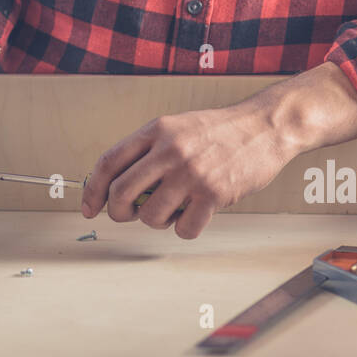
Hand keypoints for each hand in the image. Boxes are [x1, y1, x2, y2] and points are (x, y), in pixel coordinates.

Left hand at [82, 63, 356, 238]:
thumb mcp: (179, 127)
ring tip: (174, 210)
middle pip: (122, 193)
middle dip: (118, 213)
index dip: (93, 190)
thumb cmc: (222, 131)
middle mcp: (170, 151)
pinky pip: (184, 229)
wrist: (266, 127)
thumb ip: (150, 151)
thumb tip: (120, 187)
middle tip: (127, 216)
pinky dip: (185, 229)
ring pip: (151, 217)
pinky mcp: (214, 194)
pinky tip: (196, 215)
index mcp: (156, 131)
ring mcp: (192, 173)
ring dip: (157, 222)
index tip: (90, 208)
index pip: (109, 163)